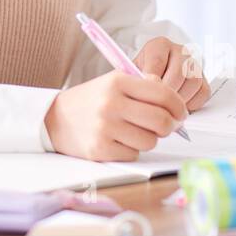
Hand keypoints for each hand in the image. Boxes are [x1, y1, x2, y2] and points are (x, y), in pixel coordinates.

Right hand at [42, 70, 188, 161]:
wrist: (54, 119)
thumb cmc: (91, 100)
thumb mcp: (113, 82)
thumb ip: (143, 86)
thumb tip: (173, 101)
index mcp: (117, 81)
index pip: (163, 93)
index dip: (178, 106)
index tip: (180, 113)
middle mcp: (111, 103)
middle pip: (161, 120)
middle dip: (170, 126)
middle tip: (167, 126)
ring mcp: (105, 128)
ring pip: (150, 140)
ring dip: (149, 138)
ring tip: (135, 131)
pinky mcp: (100, 149)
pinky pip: (134, 154)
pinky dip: (131, 149)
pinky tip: (118, 140)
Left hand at [133, 36, 210, 112]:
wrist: (150, 81)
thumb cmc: (140, 77)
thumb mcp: (132, 74)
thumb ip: (135, 77)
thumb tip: (140, 85)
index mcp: (159, 45)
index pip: (157, 60)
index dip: (152, 79)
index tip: (146, 92)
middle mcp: (179, 50)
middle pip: (179, 72)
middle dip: (167, 92)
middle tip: (158, 104)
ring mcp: (194, 63)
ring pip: (193, 82)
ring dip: (180, 99)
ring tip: (167, 106)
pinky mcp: (204, 78)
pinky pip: (203, 92)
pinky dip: (191, 103)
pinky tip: (178, 105)